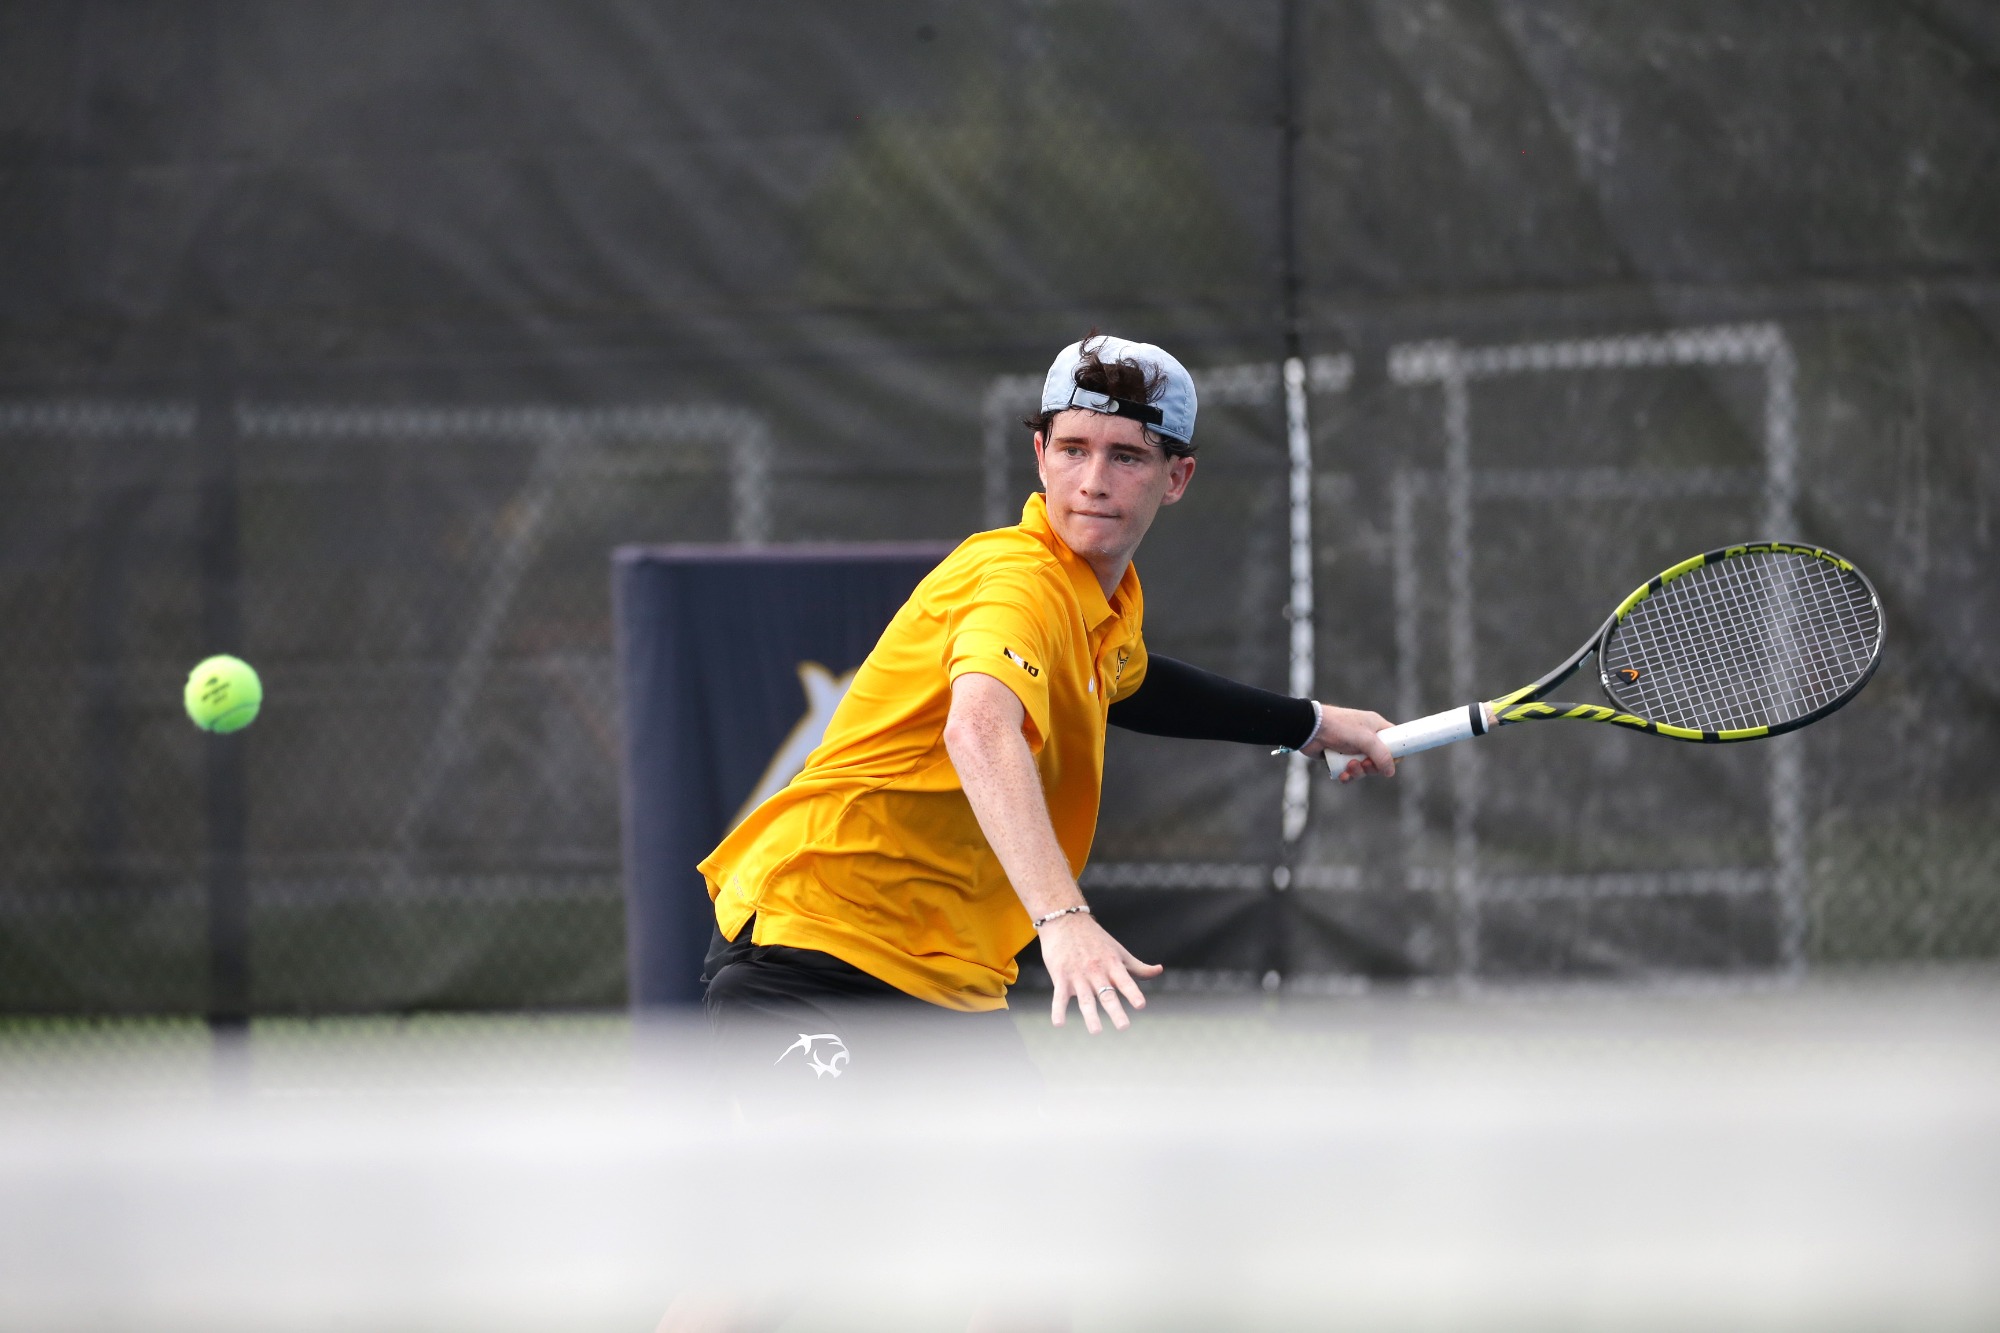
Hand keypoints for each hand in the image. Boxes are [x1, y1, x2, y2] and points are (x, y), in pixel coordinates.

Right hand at [1039, 913, 1162, 1033]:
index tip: (1141, 1005)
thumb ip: (1138, 966)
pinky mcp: (1061, 977)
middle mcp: (1096, 971)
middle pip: (1107, 994)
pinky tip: (1059, 1024)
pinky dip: (1058, 1010)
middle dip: (1115, 1010)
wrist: (1064, 921)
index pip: (1125, 981)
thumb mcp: (1118, 951)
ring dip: (1090, 1015)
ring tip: (1096, 1031)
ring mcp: (1078, 975)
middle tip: (1124, 1027)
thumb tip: (1159, 970)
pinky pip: (1059, 996)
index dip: (1133, 993)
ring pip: (1085, 999)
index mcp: (1112, 965)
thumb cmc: (1095, 938)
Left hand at [1299, 704, 1395, 781]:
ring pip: (1364, 768)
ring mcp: (1352, 748)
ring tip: (1349, 766)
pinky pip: (1350, 773)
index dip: (1395, 753)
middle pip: (1379, 760)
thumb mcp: (1366, 739)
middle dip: (1372, 767)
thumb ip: (1382, 755)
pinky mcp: (1340, 758)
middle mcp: (1365, 738)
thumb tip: (1390, 772)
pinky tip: (1342, 775)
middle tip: (1365, 764)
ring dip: (1358, 772)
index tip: (1390, 762)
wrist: (1310, 729)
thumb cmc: (1339, 727)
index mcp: (1375, 727)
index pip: (1394, 741)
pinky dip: (1348, 776)